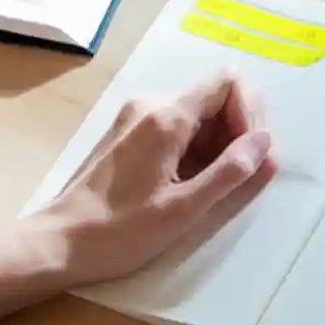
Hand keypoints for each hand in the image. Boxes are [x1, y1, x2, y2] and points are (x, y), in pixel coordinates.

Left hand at [25, 70, 275, 287]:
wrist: (58, 243)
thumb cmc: (120, 231)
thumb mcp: (184, 209)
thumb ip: (230, 172)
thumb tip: (265, 143)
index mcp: (166, 116)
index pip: (227, 81)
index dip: (249, 114)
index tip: (249, 156)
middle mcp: (151, 104)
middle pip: (215, 96)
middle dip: (238, 131)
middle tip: (241, 175)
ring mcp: (137, 116)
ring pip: (198, 113)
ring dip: (218, 144)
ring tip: (213, 187)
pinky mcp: (129, 133)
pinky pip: (177, 126)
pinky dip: (195, 149)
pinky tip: (189, 184)